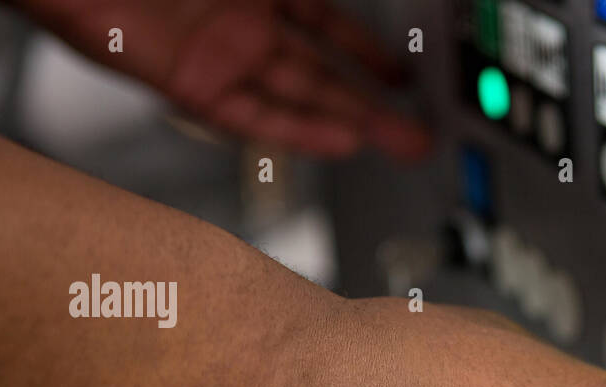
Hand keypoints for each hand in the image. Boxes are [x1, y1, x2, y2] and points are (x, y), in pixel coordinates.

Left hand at [11, 0, 429, 157]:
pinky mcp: (189, 85)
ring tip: (399, 146)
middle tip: (416, 133)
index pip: (324, 22)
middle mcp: (238, 23)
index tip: (399, 74)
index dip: (364, 49)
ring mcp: (217, 56)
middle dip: (375, 102)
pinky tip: (341, 141)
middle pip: (321, 70)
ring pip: (299, 97)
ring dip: (353, 123)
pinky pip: (255, 117)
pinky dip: (299, 131)